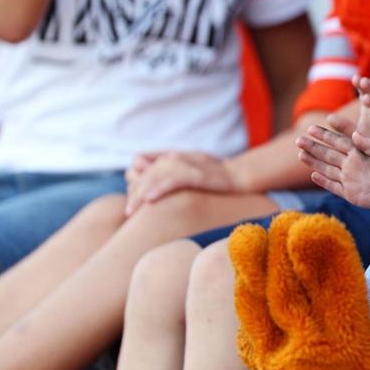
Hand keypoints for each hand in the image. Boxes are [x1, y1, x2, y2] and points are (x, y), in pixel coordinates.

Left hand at [124, 151, 239, 214]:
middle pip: (146, 172)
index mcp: (172, 157)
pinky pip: (173, 180)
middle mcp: (176, 157)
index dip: (134, 180)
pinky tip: (150, 199)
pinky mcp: (197, 173)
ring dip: (141, 193)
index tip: (133, 200)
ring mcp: (187, 164)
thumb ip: (168, 175)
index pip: (141, 163)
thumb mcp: (189, 173)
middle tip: (128, 212)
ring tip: (132, 210)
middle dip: (134, 192)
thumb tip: (146, 185)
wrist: (241, 176)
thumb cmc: (214, 178)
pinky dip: (160, 188)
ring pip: (156, 176)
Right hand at [297, 114, 369, 209]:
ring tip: (300, 154)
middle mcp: (351, 164)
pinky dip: (324, 181)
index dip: (325, 135)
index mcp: (359, 152)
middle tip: (299, 139)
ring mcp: (349, 179)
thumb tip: (355, 134)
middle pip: (328, 154)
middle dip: (313, 147)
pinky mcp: (351, 194)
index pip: (338, 141)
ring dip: (313, 162)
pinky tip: (313, 175)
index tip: (311, 128)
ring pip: (327, 169)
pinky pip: (334, 187)